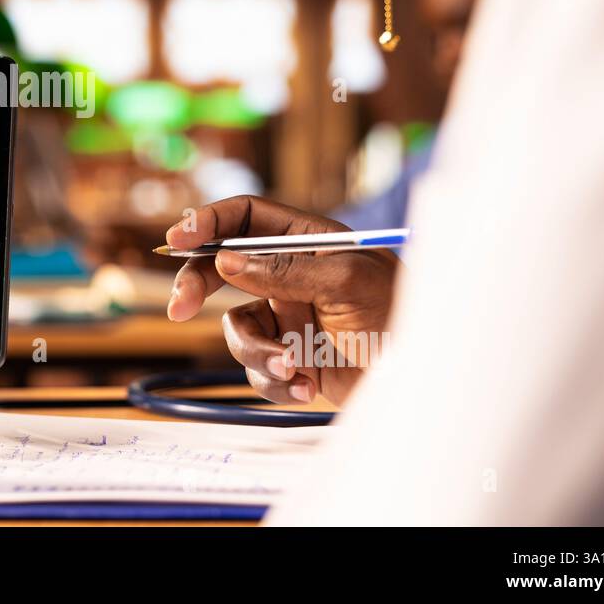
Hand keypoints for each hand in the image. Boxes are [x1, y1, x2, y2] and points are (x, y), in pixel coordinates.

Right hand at [164, 196, 398, 405]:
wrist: (427, 379)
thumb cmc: (402, 316)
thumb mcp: (347, 282)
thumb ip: (283, 269)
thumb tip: (226, 259)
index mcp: (306, 240)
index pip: (245, 218)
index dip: (207, 223)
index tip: (176, 240)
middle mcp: (290, 275)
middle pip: (221, 268)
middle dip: (197, 286)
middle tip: (179, 307)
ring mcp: (288, 316)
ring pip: (236, 327)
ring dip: (257, 351)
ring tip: (295, 367)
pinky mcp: (290, 357)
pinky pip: (255, 366)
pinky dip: (275, 379)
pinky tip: (309, 386)